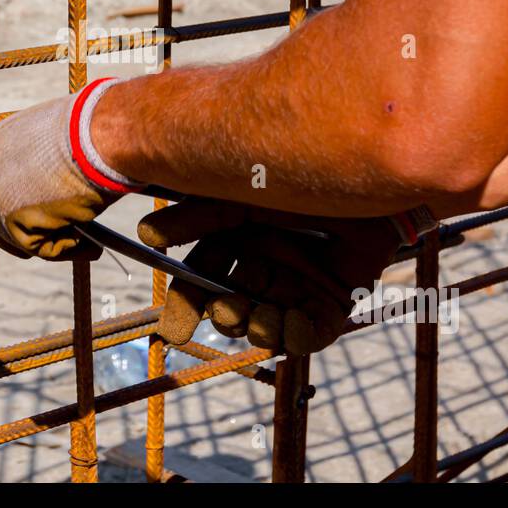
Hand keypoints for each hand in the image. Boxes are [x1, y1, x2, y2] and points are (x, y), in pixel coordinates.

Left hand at [0, 80, 136, 260]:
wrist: (101, 135)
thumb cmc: (98, 131)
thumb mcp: (68, 142)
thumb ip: (54, 164)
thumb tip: (66, 187)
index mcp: (4, 138)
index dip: (6, 200)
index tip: (29, 217)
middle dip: (9, 233)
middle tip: (36, 248)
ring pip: (14, 233)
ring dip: (48, 242)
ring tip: (88, 244)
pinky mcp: (11, 216)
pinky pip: (37, 245)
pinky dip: (65, 249)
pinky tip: (90, 244)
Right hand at [137, 199, 409, 355]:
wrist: (361, 169)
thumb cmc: (295, 173)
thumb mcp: (236, 192)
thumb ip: (194, 215)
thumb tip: (146, 234)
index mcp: (233, 243)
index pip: (199, 281)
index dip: (185, 308)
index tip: (175, 331)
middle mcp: (261, 268)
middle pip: (231, 308)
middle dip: (226, 316)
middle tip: (228, 309)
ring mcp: (297, 287)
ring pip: (267, 326)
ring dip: (259, 329)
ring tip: (259, 317)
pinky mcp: (332, 301)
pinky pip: (310, 333)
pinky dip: (297, 337)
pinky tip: (290, 323)